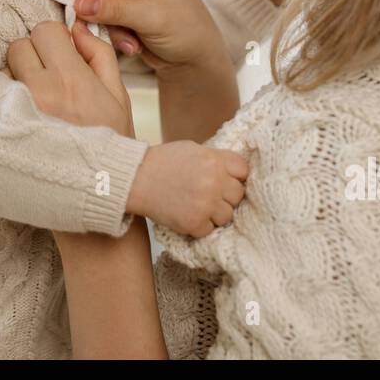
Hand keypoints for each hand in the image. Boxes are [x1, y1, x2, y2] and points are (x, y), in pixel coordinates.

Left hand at [8, 21, 132, 136]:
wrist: (97, 188)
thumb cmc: (111, 140)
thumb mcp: (117, 93)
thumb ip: (99, 53)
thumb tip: (78, 27)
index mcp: (71, 77)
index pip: (44, 30)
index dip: (53, 38)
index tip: (59, 54)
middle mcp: (41, 90)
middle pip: (18, 46)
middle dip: (32, 54)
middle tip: (47, 76)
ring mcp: (18, 111)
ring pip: (3, 70)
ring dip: (16, 77)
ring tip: (36, 100)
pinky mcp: (3, 128)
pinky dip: (4, 99)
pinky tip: (23, 115)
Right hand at [58, 0, 231, 76]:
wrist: (194, 57)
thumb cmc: (187, 30)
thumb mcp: (151, 18)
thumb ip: (114, 9)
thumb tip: (79, 3)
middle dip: (93, 6)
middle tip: (88, 26)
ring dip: (105, 24)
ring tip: (130, 42)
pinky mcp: (118, 1)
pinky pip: (96, 13)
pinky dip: (109, 30)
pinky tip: (131, 43)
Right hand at [127, 140, 248, 237]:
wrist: (135, 179)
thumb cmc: (162, 162)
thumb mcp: (193, 150)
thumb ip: (215, 159)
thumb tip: (233, 172)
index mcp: (214, 160)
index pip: (244, 170)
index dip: (236, 176)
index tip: (228, 180)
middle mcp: (214, 181)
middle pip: (238, 195)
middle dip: (227, 196)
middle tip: (211, 195)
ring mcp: (205, 204)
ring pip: (227, 216)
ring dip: (216, 214)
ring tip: (200, 207)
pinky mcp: (194, 223)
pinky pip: (210, 230)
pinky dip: (201, 226)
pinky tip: (189, 215)